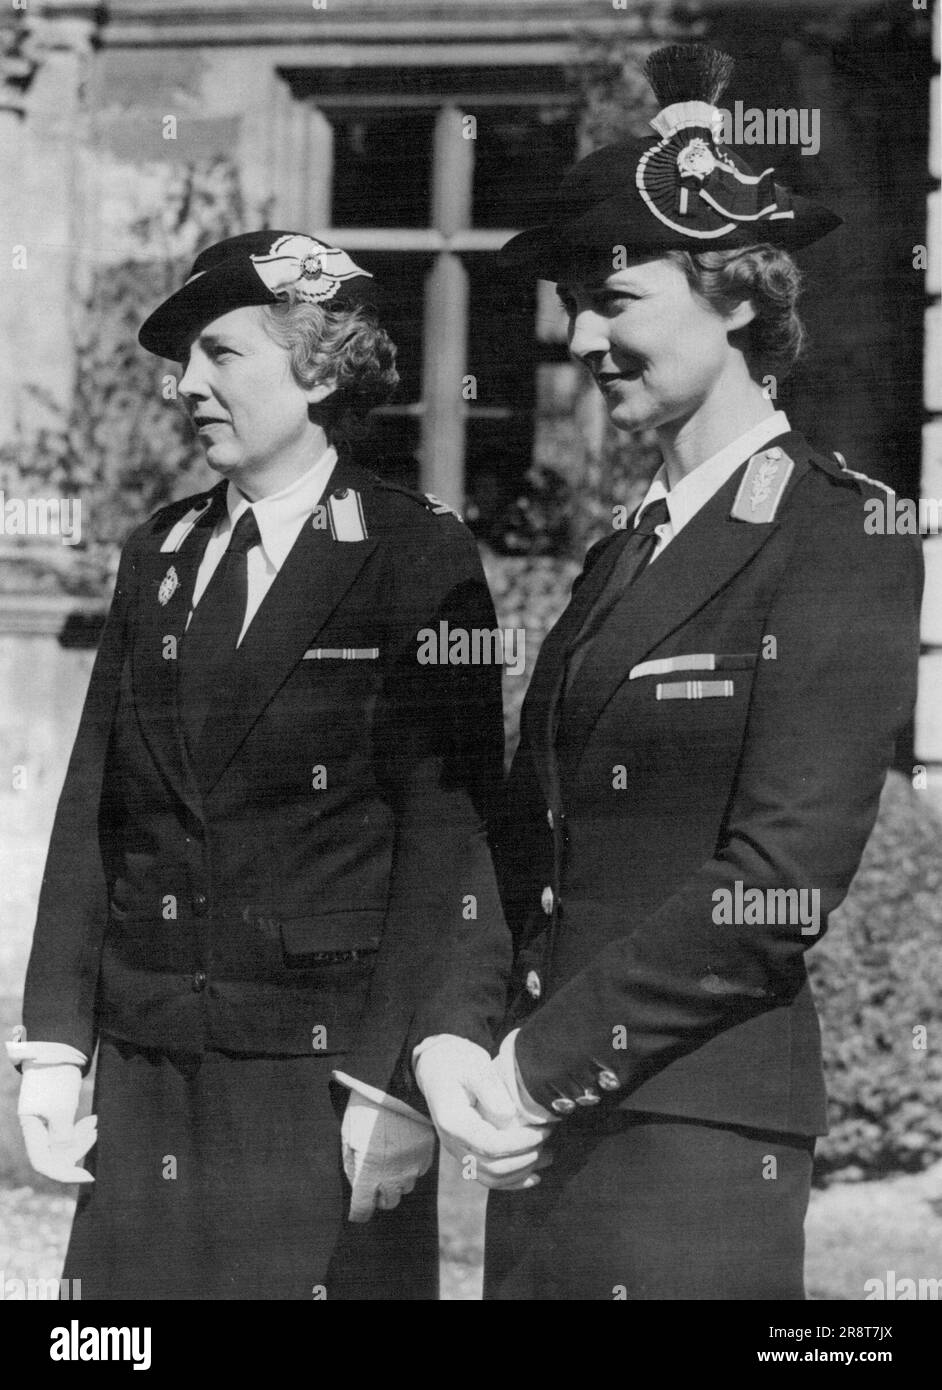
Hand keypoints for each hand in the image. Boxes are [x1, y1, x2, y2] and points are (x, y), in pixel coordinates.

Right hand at [18, 1062, 95, 1183]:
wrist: (59, 1050)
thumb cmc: (58, 1077)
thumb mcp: (62, 1107)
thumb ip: (61, 1136)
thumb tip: (62, 1159)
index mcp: (30, 1127)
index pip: (43, 1162)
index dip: (64, 1173)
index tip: (87, 1176)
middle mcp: (34, 1128)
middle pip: (54, 1155)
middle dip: (77, 1150)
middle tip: (96, 1135)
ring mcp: (44, 1122)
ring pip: (62, 1144)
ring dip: (80, 1140)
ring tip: (95, 1125)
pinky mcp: (54, 1115)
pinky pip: (66, 1133)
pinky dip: (79, 1131)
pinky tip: (92, 1122)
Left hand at [341, 1093, 435, 1222]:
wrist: (395, 1084)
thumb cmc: (364, 1109)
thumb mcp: (348, 1136)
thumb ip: (351, 1165)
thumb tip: (356, 1186)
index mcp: (368, 1172)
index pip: (362, 1210)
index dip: (358, 1212)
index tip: (357, 1209)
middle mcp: (393, 1175)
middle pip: (387, 1203)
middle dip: (379, 1196)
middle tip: (374, 1180)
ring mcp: (412, 1165)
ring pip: (405, 1188)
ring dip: (396, 1181)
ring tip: (389, 1159)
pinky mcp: (426, 1154)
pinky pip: (419, 1171)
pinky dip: (411, 1166)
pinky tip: (403, 1148)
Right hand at [414, 1036, 551, 1190]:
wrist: (437, 1068)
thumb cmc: (457, 1062)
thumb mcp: (473, 1065)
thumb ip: (489, 1087)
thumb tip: (509, 1114)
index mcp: (453, 1122)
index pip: (490, 1144)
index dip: (520, 1142)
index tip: (542, 1130)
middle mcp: (453, 1143)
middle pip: (492, 1167)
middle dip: (526, 1157)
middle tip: (548, 1137)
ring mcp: (460, 1151)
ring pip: (492, 1179)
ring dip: (523, 1171)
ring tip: (548, 1154)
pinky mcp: (468, 1153)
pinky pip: (489, 1178)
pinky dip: (513, 1181)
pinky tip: (534, 1176)